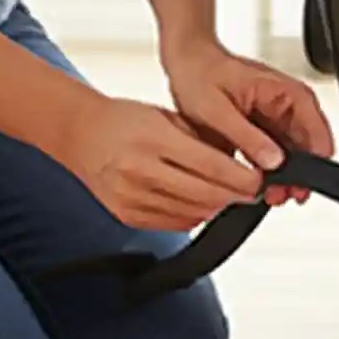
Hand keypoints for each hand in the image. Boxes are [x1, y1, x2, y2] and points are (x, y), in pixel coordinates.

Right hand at [54, 96, 262, 231]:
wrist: (79, 133)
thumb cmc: (124, 119)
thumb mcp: (165, 116)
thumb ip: (200, 141)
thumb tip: (239, 165)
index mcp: (153, 138)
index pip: (210, 164)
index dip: (241, 176)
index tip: (259, 179)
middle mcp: (140, 170)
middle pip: (205, 193)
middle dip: (236, 195)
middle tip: (252, 190)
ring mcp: (131, 197)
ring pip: (192, 213)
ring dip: (217, 206)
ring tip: (228, 194)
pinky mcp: (127, 215)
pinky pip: (174, 223)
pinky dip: (194, 215)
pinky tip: (201, 202)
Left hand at [161, 37, 335, 206]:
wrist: (186, 64)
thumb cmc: (200, 75)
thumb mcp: (218, 110)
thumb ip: (247, 137)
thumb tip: (274, 161)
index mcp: (286, 93)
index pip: (316, 132)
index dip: (313, 163)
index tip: (299, 186)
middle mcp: (288, 105)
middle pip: (309, 148)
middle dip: (298, 175)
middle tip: (281, 195)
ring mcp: (278, 118)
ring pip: (295, 155)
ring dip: (285, 176)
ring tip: (270, 194)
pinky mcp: (266, 129)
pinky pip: (277, 155)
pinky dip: (271, 171)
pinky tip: (260, 183)